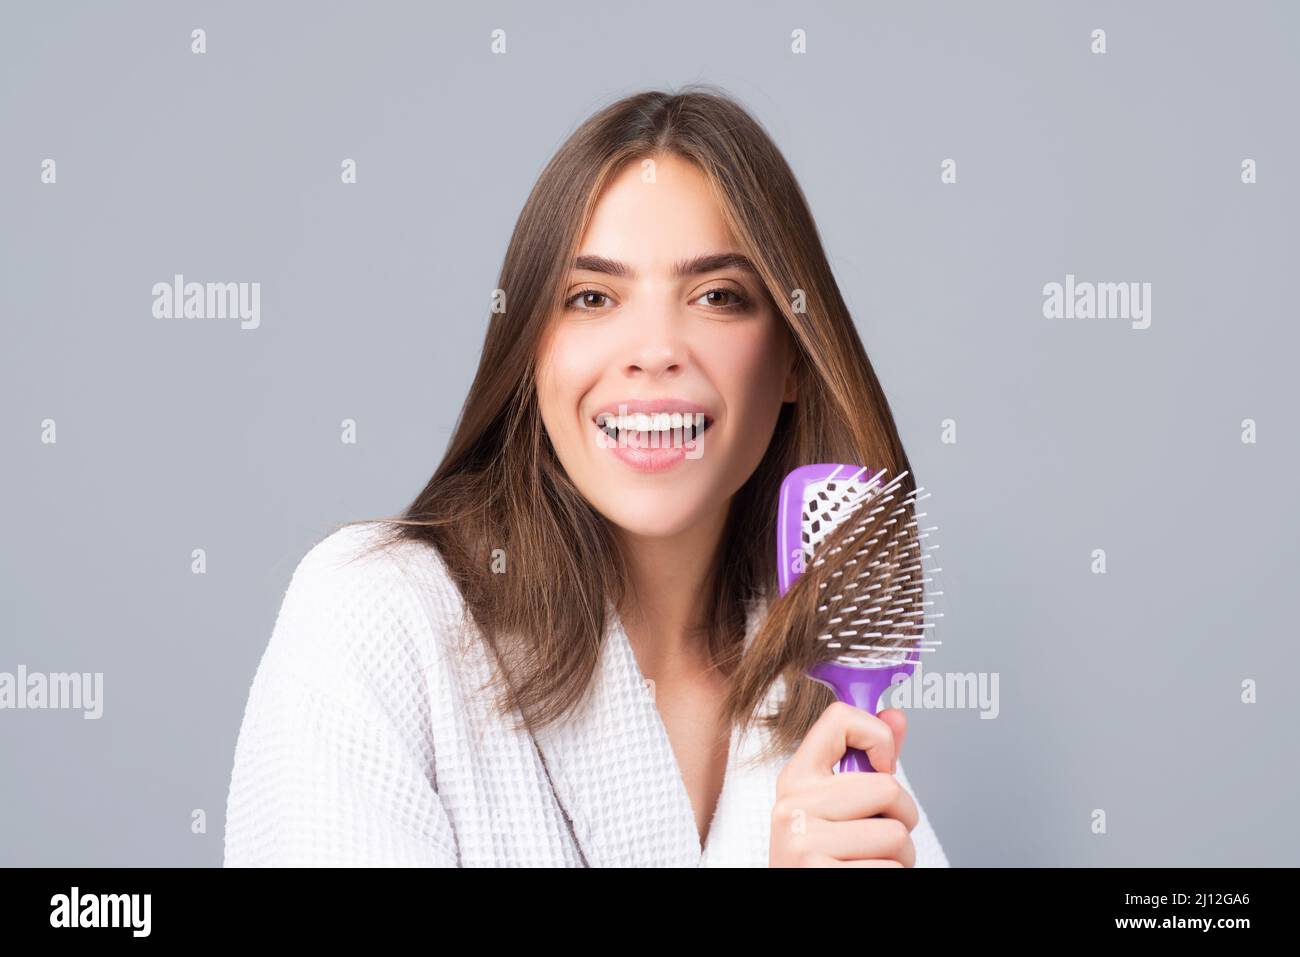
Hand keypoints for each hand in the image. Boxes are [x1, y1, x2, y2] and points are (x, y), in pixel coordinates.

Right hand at [769, 702, 917, 866]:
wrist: (802, 897)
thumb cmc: (825, 858)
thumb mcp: (838, 806)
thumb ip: (869, 761)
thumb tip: (895, 716)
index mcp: (796, 779)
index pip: (839, 720)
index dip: (877, 735)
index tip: (884, 765)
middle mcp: (792, 806)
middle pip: (887, 788)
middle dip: (901, 818)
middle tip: (878, 838)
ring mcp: (802, 843)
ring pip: (896, 835)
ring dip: (899, 858)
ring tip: (870, 863)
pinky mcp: (819, 874)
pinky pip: (890, 871)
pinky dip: (891, 880)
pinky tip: (862, 877)